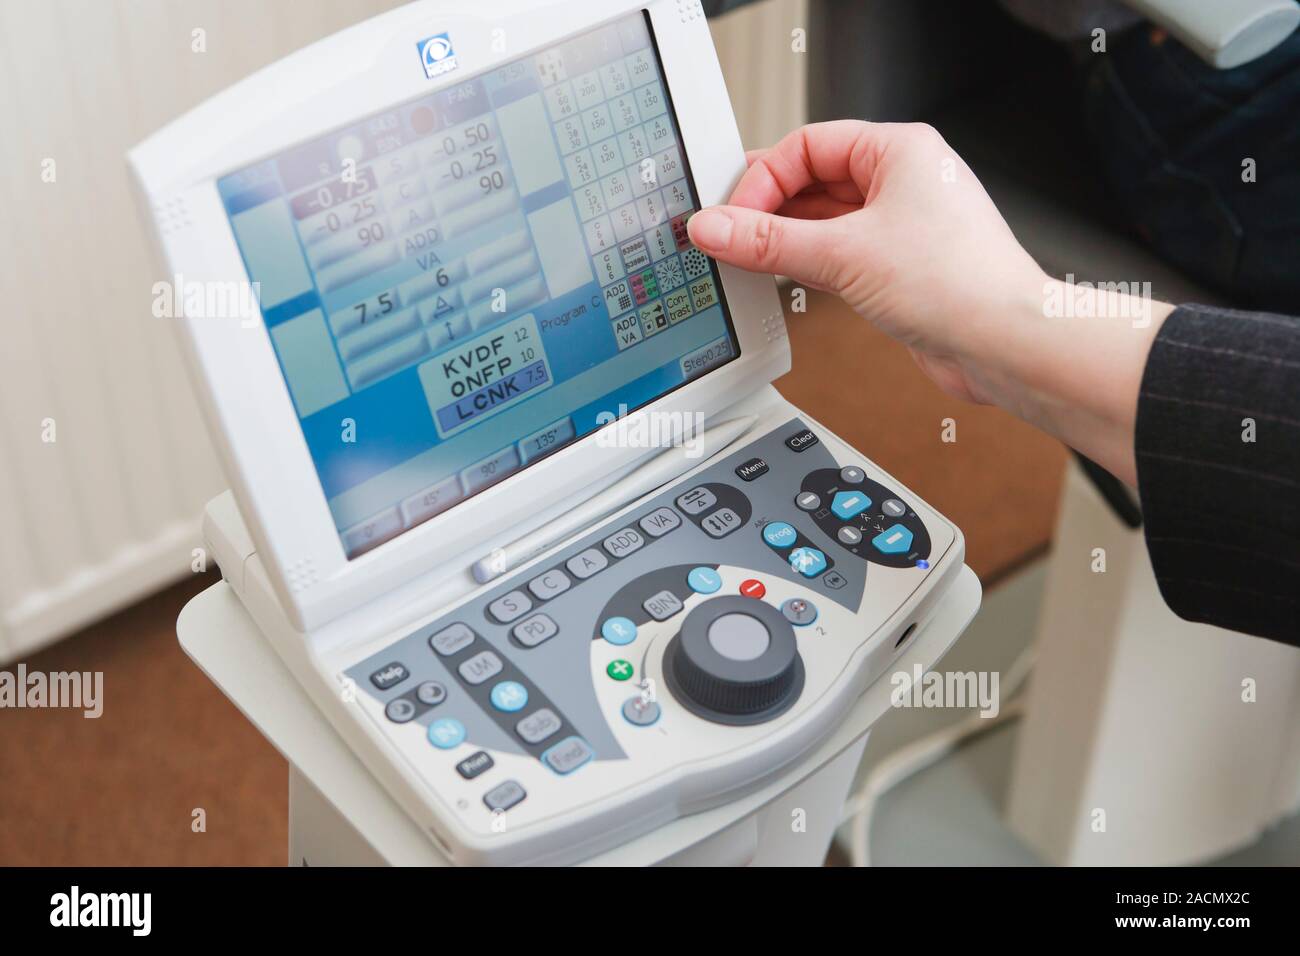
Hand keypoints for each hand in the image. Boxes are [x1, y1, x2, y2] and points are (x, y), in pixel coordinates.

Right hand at [687, 120, 1172, 483]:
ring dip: (784, 240)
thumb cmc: (959, 284)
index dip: (762, 179)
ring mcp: (900, 225)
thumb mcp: (843, 255)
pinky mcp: (897, 268)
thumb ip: (769, 241)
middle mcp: (902, 181)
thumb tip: (715, 228)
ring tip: (747, 260)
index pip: (806, 146)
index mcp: (899, 149)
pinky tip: (779, 279)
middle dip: (767, 209)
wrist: (1007, 345)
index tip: (732, 216)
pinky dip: (805, 264)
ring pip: (822, 221)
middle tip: (729, 235)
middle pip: (811, 181)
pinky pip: (837, 254)